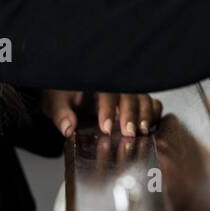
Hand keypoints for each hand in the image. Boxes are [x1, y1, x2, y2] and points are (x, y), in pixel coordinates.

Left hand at [41, 90, 163, 137]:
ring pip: (143, 97)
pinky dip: (154, 113)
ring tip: (142, 131)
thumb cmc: (63, 93)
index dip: (108, 108)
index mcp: (96, 78)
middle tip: (129, 132)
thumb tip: (68, 127)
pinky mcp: (135, 101)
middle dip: (131, 113)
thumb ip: (61, 113)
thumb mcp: (55, 100)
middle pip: (129, 93)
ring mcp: (127, 91)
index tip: (106, 127)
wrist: (69, 93)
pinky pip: (151, 102)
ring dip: (145, 114)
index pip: (106, 90)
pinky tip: (150, 126)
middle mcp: (115, 82)